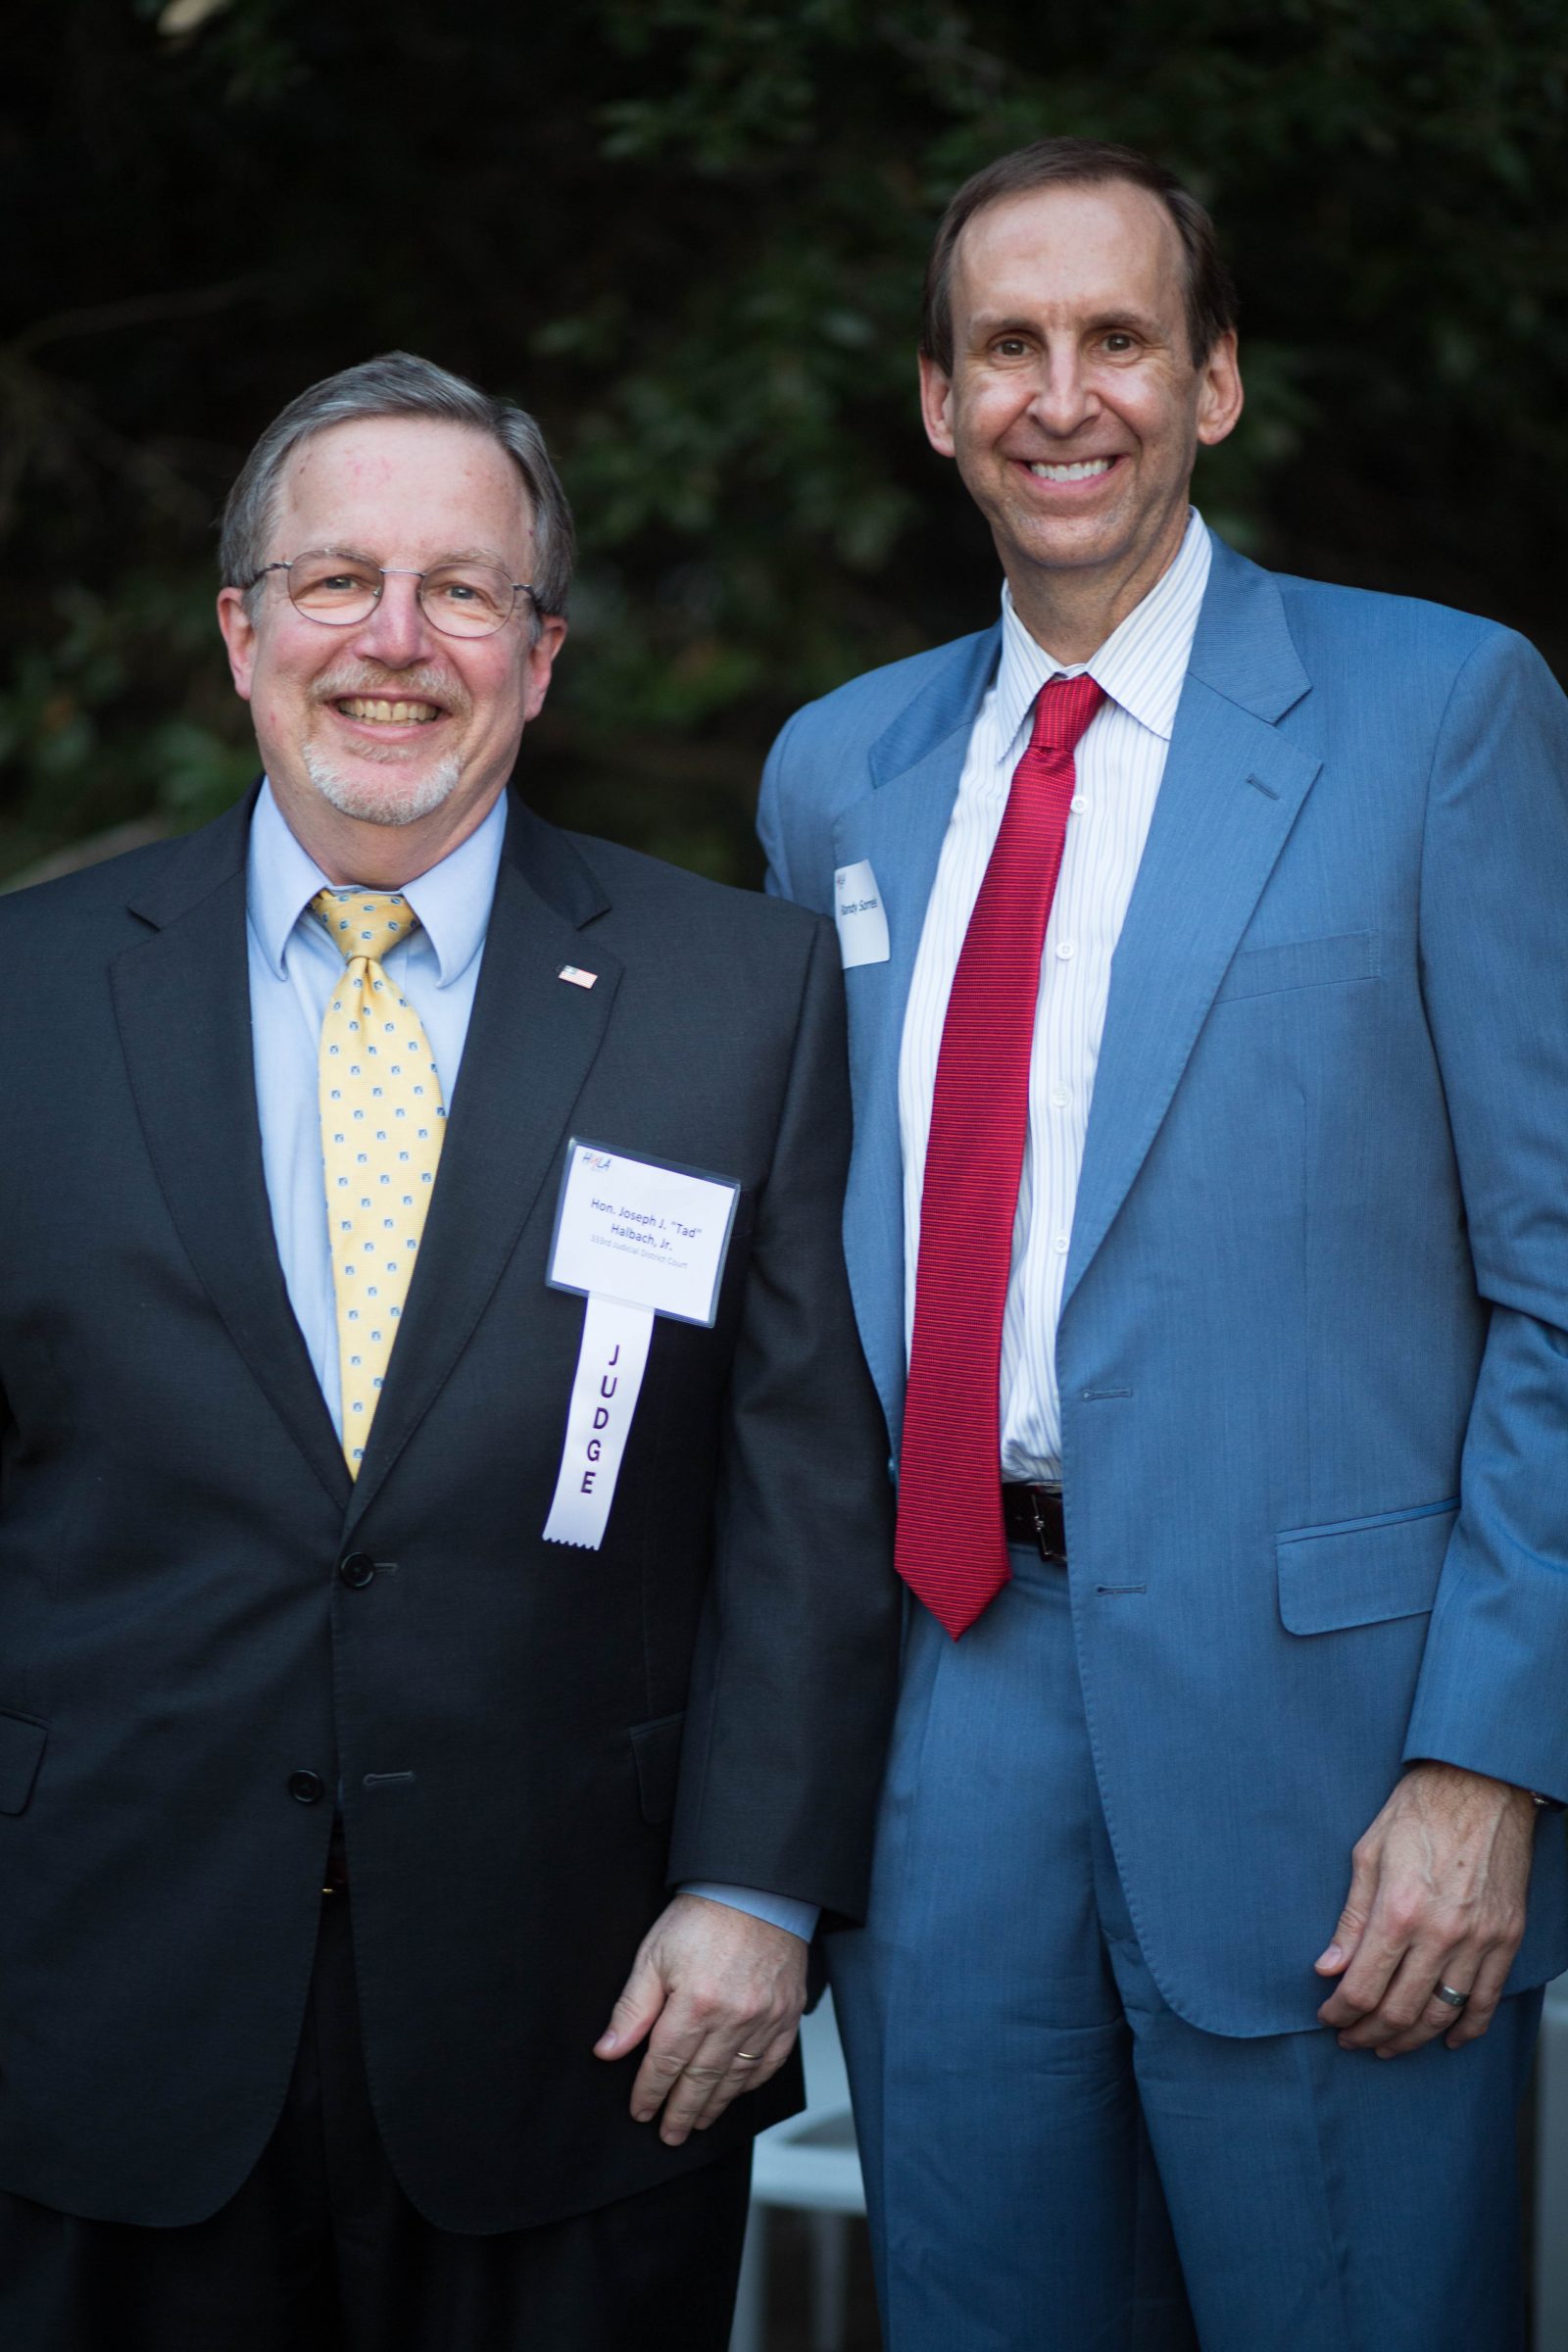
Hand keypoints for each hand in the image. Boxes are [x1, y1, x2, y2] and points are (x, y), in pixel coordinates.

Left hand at [594, 1894, 806, 2144]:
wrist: (756, 1889)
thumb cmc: (703, 1916)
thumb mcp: (654, 1955)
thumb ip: (632, 2008)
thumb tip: (608, 2050)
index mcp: (694, 2003)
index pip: (665, 2063)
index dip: (649, 2092)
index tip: (640, 2110)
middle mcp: (733, 2017)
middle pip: (700, 2079)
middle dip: (680, 2111)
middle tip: (668, 2134)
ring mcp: (765, 2018)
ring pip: (735, 2078)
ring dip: (713, 2105)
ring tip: (696, 2121)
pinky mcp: (788, 2013)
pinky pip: (770, 2062)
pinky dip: (751, 2082)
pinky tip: (735, 2092)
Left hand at [1314, 1761, 1536, 2055]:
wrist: (1481, 1786)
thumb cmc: (1419, 1810)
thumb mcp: (1368, 1855)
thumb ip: (1350, 1919)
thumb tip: (1328, 1966)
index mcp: (1399, 1910)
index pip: (1363, 1986)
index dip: (1341, 2012)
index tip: (1329, 2017)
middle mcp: (1441, 1933)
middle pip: (1400, 2010)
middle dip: (1369, 2032)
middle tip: (1352, 2039)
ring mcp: (1479, 1940)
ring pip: (1443, 2014)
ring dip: (1412, 2039)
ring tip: (1388, 2045)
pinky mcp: (1506, 1938)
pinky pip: (1487, 2000)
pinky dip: (1467, 2027)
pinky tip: (1447, 2039)